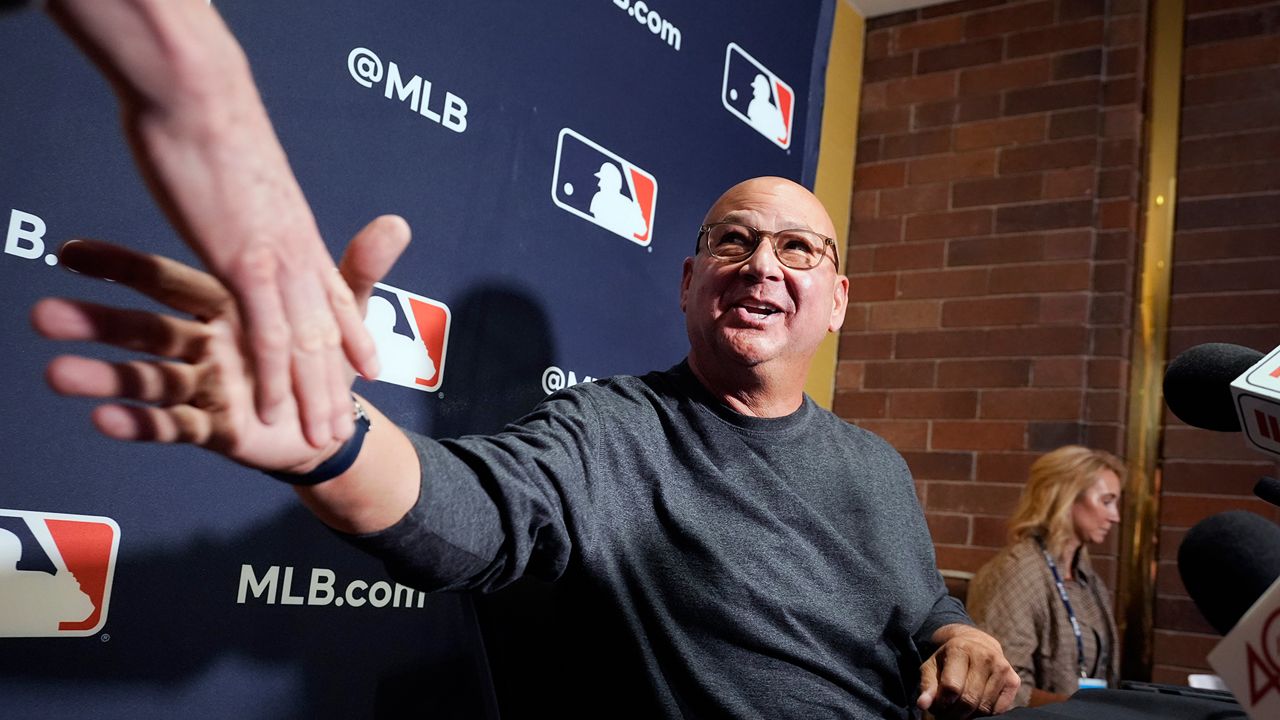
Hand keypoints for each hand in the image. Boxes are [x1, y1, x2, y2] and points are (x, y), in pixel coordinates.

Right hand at [46, 0, 382, 447]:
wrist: (200, 91)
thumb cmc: (209, 119)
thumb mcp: (241, 170)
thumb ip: (249, 204)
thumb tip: (250, 203)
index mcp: (296, 229)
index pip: (334, 293)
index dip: (352, 331)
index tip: (371, 364)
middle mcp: (297, 249)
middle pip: (326, 332)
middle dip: (336, 385)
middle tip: (345, 429)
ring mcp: (276, 258)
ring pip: (307, 346)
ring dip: (313, 396)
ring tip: (323, 441)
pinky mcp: (246, 263)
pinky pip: (267, 336)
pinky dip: (272, 379)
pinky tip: (270, 413)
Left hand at [918, 624, 1019, 717]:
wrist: (976, 645)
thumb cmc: (949, 660)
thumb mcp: (932, 667)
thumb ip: (927, 686)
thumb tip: (923, 704)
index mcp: (960, 648)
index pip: (951, 687)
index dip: (942, 703)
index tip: (938, 706)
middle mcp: (984, 656)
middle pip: (969, 700)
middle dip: (955, 714)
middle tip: (947, 714)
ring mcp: (1002, 667)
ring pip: (984, 708)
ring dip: (969, 716)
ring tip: (959, 710)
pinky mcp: (1014, 680)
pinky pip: (999, 710)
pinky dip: (985, 714)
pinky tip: (976, 706)